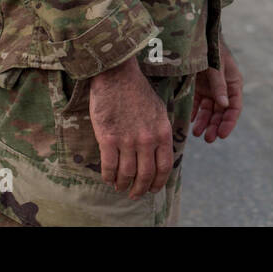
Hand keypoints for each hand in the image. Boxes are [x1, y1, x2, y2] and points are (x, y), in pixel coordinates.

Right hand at [88, 57, 172, 198]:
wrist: (118, 76)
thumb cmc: (138, 92)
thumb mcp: (160, 111)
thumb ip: (160, 133)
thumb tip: (159, 153)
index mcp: (163, 132)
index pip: (164, 167)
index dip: (158, 183)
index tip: (153, 190)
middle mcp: (147, 139)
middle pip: (145, 175)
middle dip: (140, 189)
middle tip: (135, 195)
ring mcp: (128, 140)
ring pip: (126, 174)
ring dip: (123, 185)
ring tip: (120, 187)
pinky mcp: (108, 138)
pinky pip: (109, 166)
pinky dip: (108, 177)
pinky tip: (108, 178)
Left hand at [192, 40, 242, 142]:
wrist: (196, 36)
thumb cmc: (211, 48)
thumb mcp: (216, 66)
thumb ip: (219, 85)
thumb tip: (224, 105)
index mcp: (234, 83)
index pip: (234, 107)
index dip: (230, 122)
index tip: (223, 135)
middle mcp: (224, 89)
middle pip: (222, 112)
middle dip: (216, 126)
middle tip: (208, 139)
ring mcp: (211, 88)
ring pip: (210, 111)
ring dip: (205, 122)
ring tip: (197, 133)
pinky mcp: (199, 87)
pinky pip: (198, 104)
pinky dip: (195, 113)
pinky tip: (190, 121)